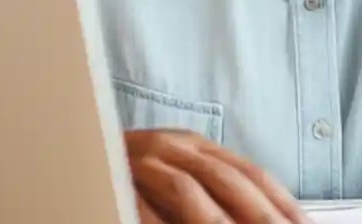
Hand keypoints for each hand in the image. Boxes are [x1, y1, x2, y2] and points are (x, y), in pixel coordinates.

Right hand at [124, 128, 310, 223]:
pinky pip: (145, 209)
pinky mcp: (117, 182)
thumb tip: (273, 218)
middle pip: (230, 183)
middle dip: (261, 216)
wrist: (78, 155)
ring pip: (191, 193)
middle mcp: (174, 147)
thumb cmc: (132, 178)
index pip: (251, 175)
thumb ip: (218, 195)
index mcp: (196, 146)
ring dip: (219, 223)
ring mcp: (143, 163)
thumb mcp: (182, 178)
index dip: (282, 203)